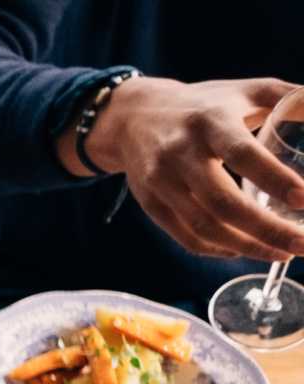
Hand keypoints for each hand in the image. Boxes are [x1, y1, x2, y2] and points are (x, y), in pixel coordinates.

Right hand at [79, 77, 303, 261]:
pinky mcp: (151, 204)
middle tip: (302, 244)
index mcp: (211, 121)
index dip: (275, 179)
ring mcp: (162, 182)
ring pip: (205, 227)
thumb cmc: (205, 104)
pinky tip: (246, 249)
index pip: (243, 154)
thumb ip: (293, 99)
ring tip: (282, 253)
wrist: (135, 117)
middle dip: (267, 230)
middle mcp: (181, 153)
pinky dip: (220, 249)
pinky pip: (186, 237)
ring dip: (248, 247)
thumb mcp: (248, 90)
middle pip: (223, 202)